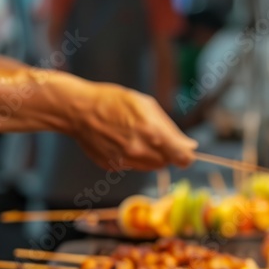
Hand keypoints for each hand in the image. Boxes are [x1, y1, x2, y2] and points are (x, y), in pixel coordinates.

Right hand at [71, 82, 196, 170]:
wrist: (78, 110)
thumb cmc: (114, 101)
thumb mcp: (146, 105)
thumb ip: (170, 128)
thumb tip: (190, 146)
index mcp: (152, 133)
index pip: (182, 158)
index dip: (186, 156)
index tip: (184, 151)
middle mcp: (140, 151)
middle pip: (166, 163)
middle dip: (166, 153)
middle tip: (152, 136)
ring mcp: (125, 161)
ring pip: (150, 167)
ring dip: (149, 155)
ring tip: (134, 135)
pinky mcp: (113, 166)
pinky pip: (132, 166)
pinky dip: (132, 157)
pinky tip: (119, 141)